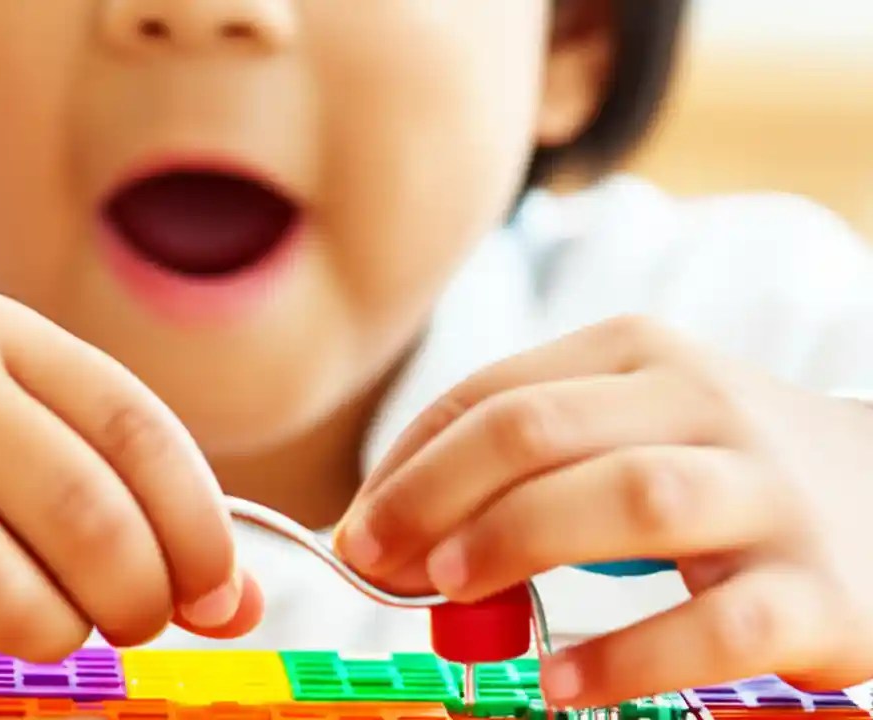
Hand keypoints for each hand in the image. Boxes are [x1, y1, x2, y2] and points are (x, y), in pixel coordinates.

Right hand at [0, 292, 259, 658]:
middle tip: (133, 624)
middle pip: (88, 519)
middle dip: (137, 600)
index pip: (139, 429)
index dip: (199, 526)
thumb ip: (109, 486)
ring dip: (47, 633)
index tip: (218, 594)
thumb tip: (231, 601)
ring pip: (7, 594)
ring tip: (34, 619)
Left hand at [337, 315, 872, 703]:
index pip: (493, 393)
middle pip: (538, 431)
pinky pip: (714, 626)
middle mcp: (703, 406)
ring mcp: (766, 494)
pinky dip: (626, 657)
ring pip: (629, 499)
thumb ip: (520, 473)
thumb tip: (390, 537)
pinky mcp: (818, 592)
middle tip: (380, 563)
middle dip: (434, 496)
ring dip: (516, 543)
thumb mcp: (624, 436)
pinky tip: (562, 680)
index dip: (408, 464)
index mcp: (640, 356)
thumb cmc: (718, 472)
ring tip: (450, 592)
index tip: (357, 529)